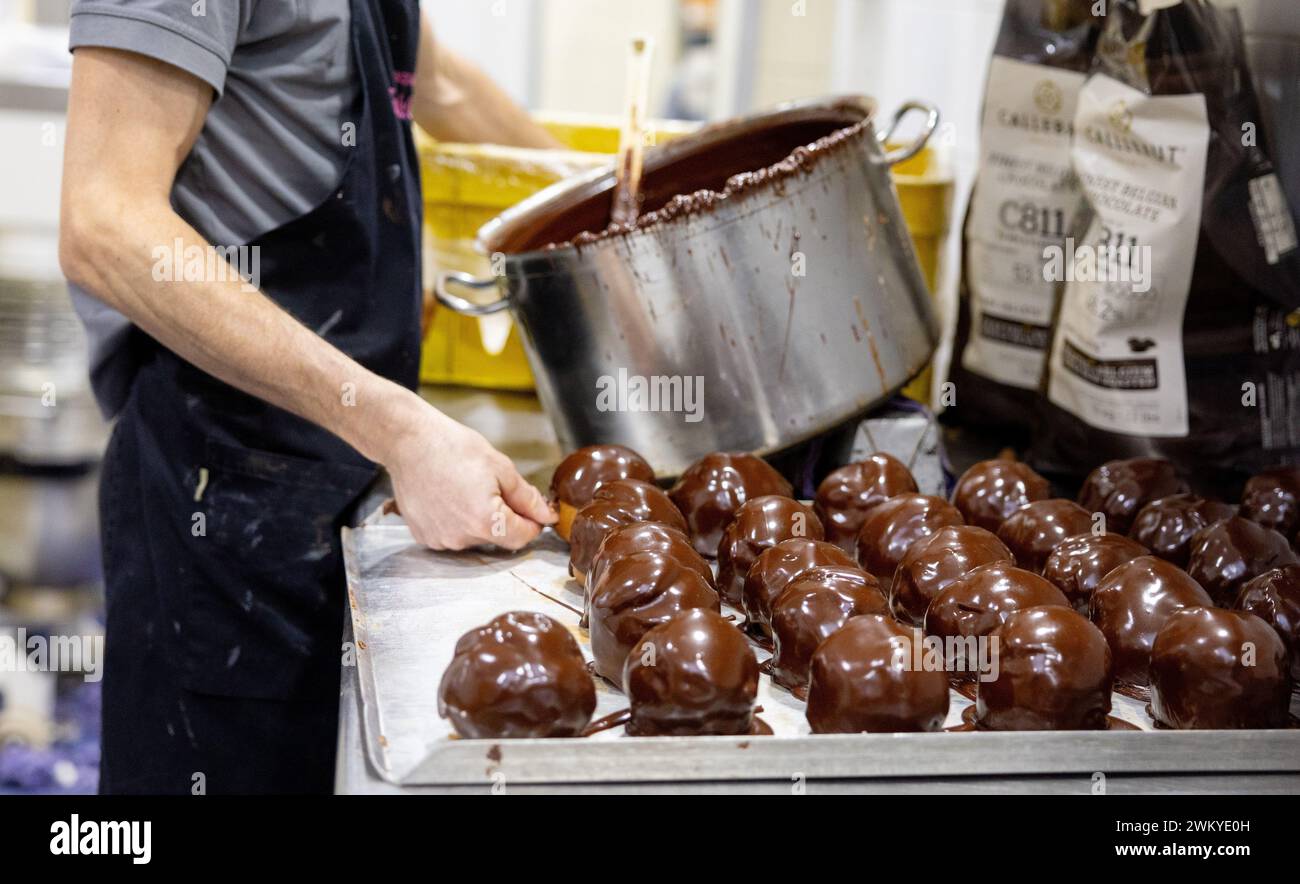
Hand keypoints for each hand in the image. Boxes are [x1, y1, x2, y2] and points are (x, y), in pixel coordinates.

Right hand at [380, 396, 554, 550]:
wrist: (409, 442)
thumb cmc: (453, 448)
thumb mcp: (501, 467)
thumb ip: (527, 498)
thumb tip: (546, 517)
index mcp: (486, 521)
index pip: (522, 537)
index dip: (532, 522)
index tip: (529, 508)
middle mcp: (461, 538)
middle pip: (498, 538)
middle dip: (504, 518)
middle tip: (492, 487)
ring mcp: (440, 540)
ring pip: (475, 538)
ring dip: (478, 520)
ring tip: (465, 489)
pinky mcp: (424, 537)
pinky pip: (452, 535)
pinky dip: (456, 521)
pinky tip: (448, 497)